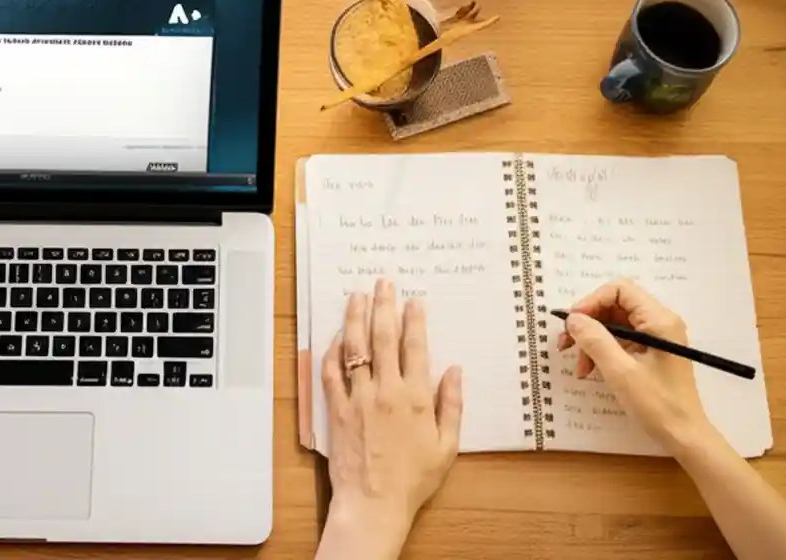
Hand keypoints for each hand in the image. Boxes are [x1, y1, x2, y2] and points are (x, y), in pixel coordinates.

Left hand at [316, 278, 462, 559]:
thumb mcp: (447, 445)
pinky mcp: (336, 410)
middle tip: (383, 283)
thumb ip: (452, 404)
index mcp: (416, 397)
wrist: (374, 502)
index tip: (413, 301)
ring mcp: (358, 398)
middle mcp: (386, 390)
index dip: (414, 320)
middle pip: (382, 337)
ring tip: (356, 296)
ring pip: (354, 348)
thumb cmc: (414, 479)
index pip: (415, 346)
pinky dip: (332, 352)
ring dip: (355, 318)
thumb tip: (454, 370)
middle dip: (384, 305)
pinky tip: (336, 337)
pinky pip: (331, 373)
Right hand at [557, 278, 713, 451]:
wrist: (683, 436)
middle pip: (615, 306)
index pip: (620, 290)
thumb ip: (595, 339)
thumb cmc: (656, 404)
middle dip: (588, 323)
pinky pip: (620, 341)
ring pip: (614, 324)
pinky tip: (590, 369)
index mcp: (659, 320)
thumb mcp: (620, 371)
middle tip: (566, 345)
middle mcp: (659, 322)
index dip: (592, 301)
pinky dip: (601, 351)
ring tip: (579, 366)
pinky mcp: (651, 352)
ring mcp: (656, 337)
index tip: (572, 323)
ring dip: (591, 340)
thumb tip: (572, 319)